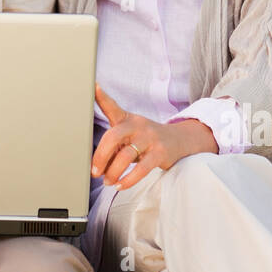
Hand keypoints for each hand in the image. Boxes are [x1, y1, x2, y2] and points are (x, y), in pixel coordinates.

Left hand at [91, 85, 217, 190]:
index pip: (112, 106)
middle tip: (94, 171)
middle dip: (100, 156)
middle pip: (113, 137)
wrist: (179, 140)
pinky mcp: (160, 153)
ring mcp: (149, 138)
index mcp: (127, 119)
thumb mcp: (130, 132)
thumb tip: (97, 166)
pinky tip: (120, 185)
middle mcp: (137, 125)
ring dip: (113, 172)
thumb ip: (113, 143)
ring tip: (108, 181)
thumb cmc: (146, 139)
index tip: (92, 86)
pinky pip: (141, 169)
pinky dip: (128, 180)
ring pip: (125, 156)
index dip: (102, 96)